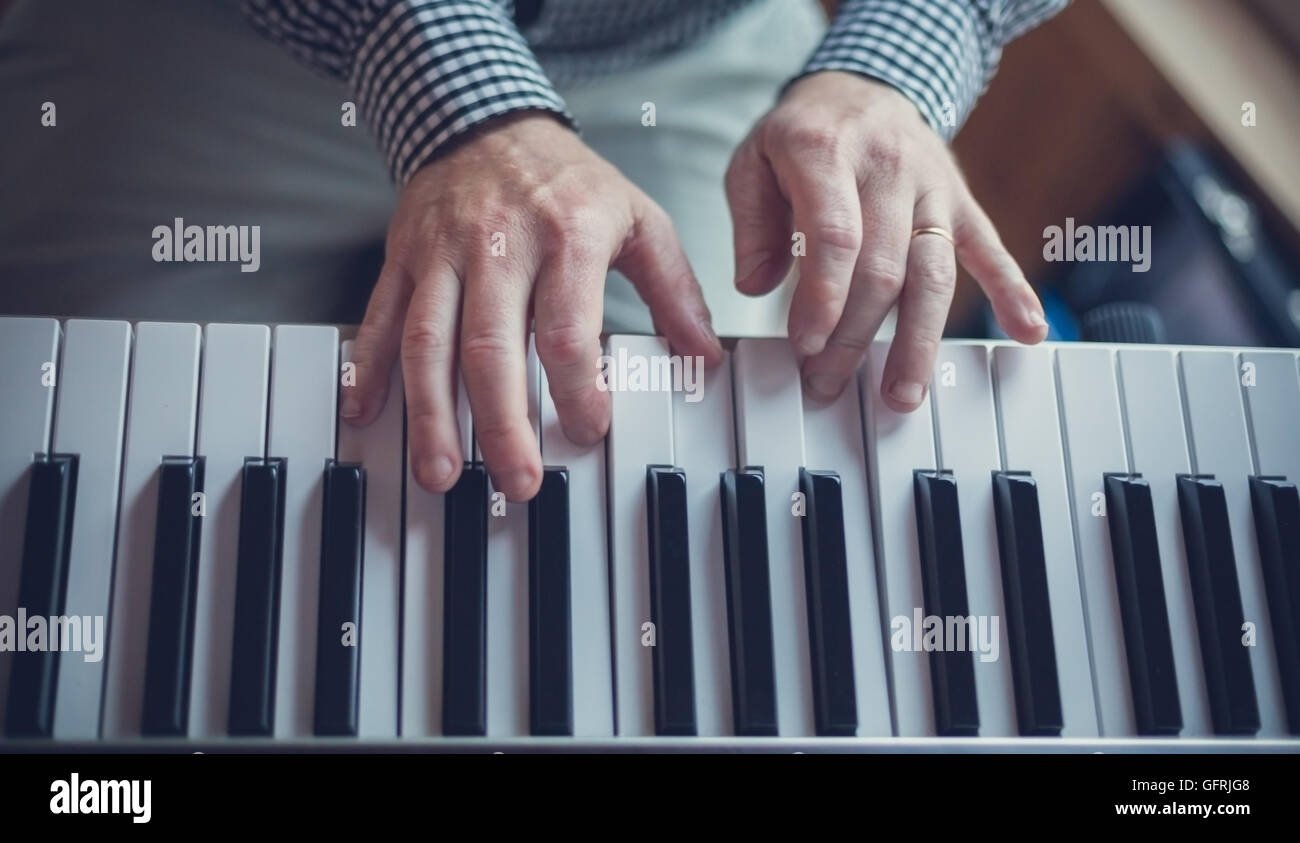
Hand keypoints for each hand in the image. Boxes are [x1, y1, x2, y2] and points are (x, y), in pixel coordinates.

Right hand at [343, 112, 722, 499]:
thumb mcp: (638, 218)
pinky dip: (370, 367)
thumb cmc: (567, 180)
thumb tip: (704, 355)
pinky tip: (366, 414)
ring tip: (442, 471)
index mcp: (567, 235)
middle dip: (501, 422)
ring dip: (431, 412)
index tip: (589, 430)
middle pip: (491, 345)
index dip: (578, 389)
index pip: (567, 329)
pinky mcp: (403, 256)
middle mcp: (499, 243)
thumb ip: (674, 290)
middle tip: (517, 482)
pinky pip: (382, 315)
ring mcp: (443, 251)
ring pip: (429, 339)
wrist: (484, 118)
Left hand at [725, 71, 1047, 410]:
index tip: (805, 344)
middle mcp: (887, 168)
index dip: (823, 297)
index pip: (836, 235)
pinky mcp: (960, 203)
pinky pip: (989, 248)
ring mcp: (931, 187)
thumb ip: (751, 225)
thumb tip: (756, 287)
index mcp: (827, 152)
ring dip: (918, 340)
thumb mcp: (754, 163)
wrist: (865, 84)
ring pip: (932, 271)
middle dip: (854, 336)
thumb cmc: (805, 134)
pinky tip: (1027, 332)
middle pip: (883, 267)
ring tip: (902, 394)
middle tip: (825, 382)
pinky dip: (1012, 290)